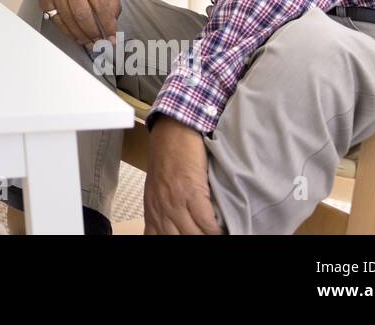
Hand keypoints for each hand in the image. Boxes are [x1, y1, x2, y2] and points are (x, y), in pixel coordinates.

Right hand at [36, 0, 119, 45]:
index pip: (101, 5)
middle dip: (94, 33)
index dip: (108, 25)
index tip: (113, 37)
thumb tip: (112, 23)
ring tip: (92, 44)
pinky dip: (69, 33)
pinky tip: (78, 38)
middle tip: (102, 44)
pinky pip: (58, 22)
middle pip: (83, 15)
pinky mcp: (44, 0)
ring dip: (82, 37)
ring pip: (69, 21)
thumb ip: (112, 0)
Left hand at [143, 116, 223, 234]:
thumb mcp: (158, 189)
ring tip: (217, 235)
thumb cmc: (168, 157)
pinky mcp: (190, 192)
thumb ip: (163, 210)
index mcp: (152, 210)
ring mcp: (174, 202)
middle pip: (178, 239)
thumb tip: (175, 227)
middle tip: (205, 236)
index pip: (156, 238)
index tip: (188, 237)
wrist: (173, 131)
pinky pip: (206, 222)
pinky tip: (223, 231)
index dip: (172, 242)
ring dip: (206, 236)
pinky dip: (215, 230)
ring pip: (193, 235)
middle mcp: (161, 209)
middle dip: (194, 240)